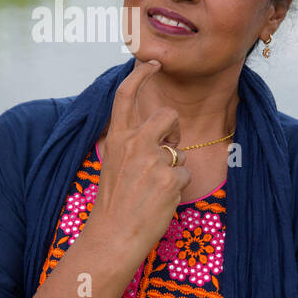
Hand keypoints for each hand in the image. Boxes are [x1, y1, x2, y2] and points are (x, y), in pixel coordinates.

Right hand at [86, 58, 191, 263]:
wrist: (113, 234)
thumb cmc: (114, 202)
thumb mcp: (114, 163)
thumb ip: (131, 144)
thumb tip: (157, 132)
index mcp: (117, 138)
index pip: (126, 95)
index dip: (140, 74)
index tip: (152, 62)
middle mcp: (135, 143)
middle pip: (167, 116)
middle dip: (172, 131)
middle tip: (165, 151)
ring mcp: (153, 159)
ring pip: (179, 150)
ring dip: (174, 167)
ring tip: (154, 188)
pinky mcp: (171, 178)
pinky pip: (184, 175)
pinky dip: (177, 188)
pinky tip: (160, 201)